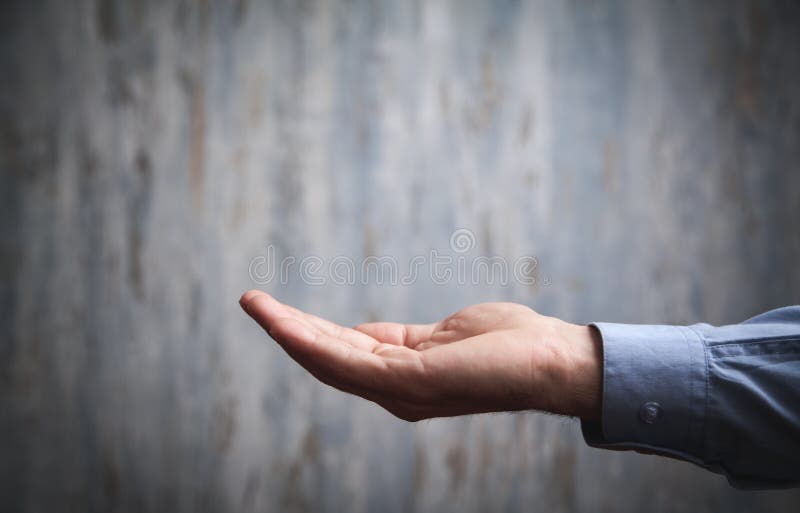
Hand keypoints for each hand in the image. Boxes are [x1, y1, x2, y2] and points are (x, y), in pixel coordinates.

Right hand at [239, 291, 601, 421]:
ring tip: (253, 305)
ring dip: (286, 332)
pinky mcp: (407, 381)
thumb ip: (403, 340)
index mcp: (401, 376)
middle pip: (326, 358)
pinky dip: (309, 341)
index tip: (279, 312)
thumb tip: (373, 335)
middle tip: (251, 302)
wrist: (550, 361)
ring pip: (326, 359)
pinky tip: (284, 323)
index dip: (307, 333)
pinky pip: (346, 360)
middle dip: (286, 331)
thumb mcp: (443, 336)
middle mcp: (394, 389)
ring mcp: (398, 389)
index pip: (343, 355)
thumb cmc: (507, 346)